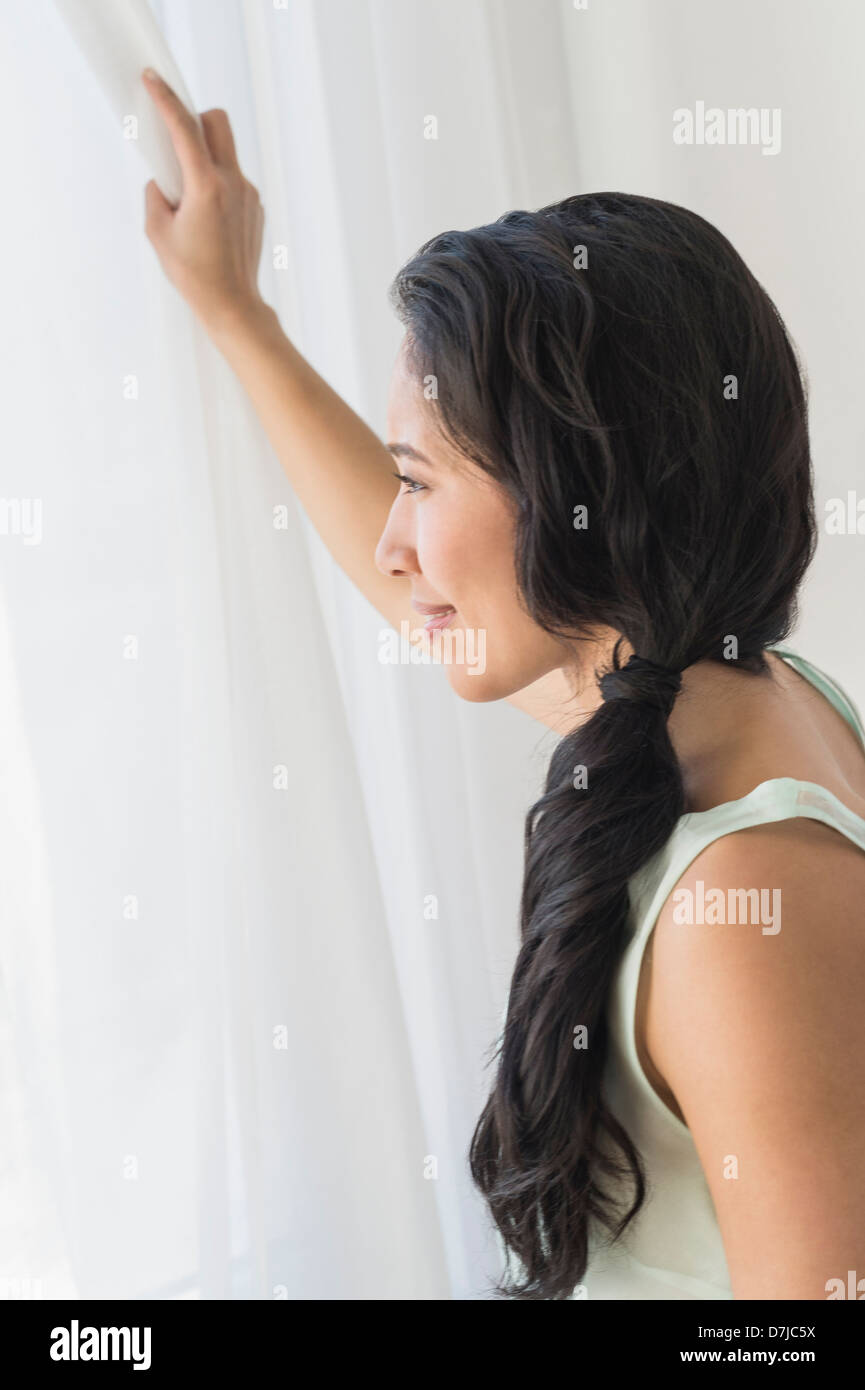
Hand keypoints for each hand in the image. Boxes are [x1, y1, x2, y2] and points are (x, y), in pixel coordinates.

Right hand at [142, 68, 265, 335]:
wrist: (232, 304)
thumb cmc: (195, 275)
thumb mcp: (158, 233)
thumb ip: (155, 196)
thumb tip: (161, 182)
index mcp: (207, 187)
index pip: (184, 129)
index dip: (166, 100)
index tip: (153, 79)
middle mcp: (233, 184)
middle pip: (217, 122)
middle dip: (195, 119)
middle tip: (176, 142)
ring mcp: (249, 194)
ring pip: (226, 152)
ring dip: (205, 156)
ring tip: (189, 195)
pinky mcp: (255, 207)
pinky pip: (233, 179)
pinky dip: (216, 182)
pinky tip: (206, 215)